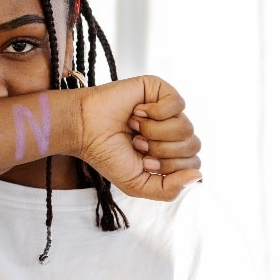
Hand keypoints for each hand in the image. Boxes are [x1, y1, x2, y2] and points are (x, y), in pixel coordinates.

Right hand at [75, 75, 201, 199]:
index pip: (193, 164)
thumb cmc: (105, 153)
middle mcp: (172, 131)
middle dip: (160, 150)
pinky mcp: (160, 90)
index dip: (168, 166)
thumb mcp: (136, 184)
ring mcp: (168, 110)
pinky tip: (137, 112)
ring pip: (186, 126)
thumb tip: (197, 176)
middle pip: (192, 146)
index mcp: (170, 152)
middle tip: (136, 143)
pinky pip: (178, 104)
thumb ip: (169, 190)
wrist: (83, 129)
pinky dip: (155, 112)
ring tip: (134, 128)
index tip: (143, 162)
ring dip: (154, 131)